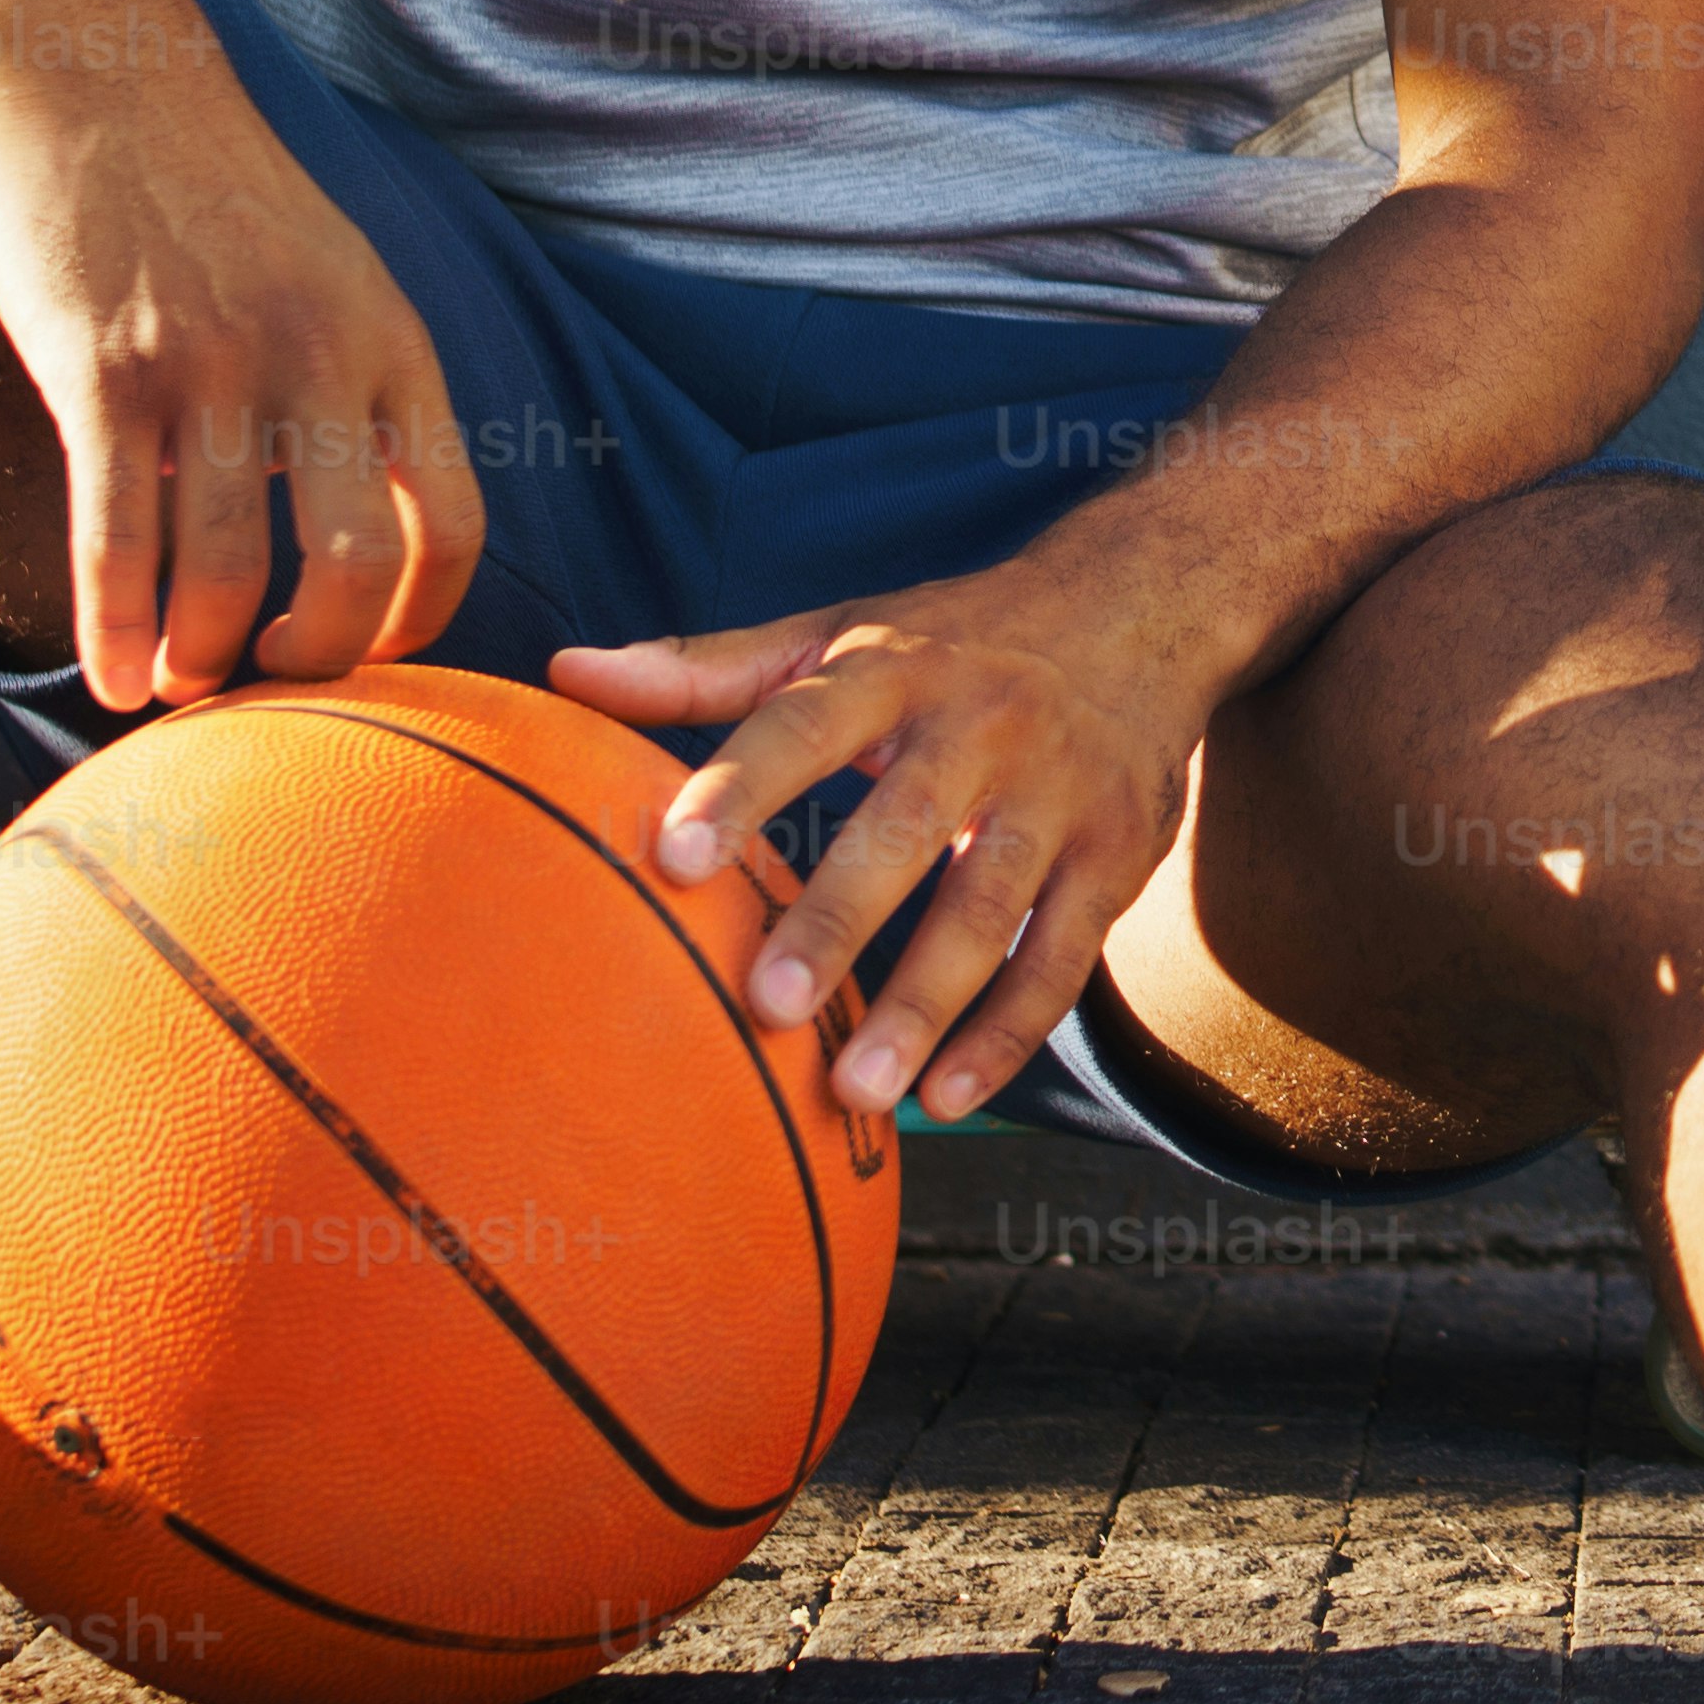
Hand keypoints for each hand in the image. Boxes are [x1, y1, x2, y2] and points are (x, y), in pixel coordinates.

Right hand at [0, 55, 481, 710]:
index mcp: (391, 344)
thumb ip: (359, 391)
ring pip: (223, 568)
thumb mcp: (338, 278)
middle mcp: (316, 359)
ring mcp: (208, 366)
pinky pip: (114, 538)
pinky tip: (110, 675)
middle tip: (275, 685)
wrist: (105, 81)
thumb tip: (360, 535)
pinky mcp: (103, 373)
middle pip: (355, 561)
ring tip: (181, 685)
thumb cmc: (220, 199)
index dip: (421, 620)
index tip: (372, 658)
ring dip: (201, 655)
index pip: (454, 521)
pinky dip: (113, 630)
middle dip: (320, 658)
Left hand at [555, 569, 1224, 1123]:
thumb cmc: (952, 637)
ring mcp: (1060, 792)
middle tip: (766, 1008)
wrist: (1142, 605)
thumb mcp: (836, 630)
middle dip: (841, 919)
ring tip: (857, 1091)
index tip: (671, 858)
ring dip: (930, 1003)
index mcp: (896, 664)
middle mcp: (983, 722)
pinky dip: (1008, 1034)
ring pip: (994, 905)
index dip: (741, 784)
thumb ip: (700, 668)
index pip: (807, 720)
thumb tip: (561, 674)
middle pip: (909, 824)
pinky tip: (943, 1098)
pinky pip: (1063, 958)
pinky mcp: (1117, 855)